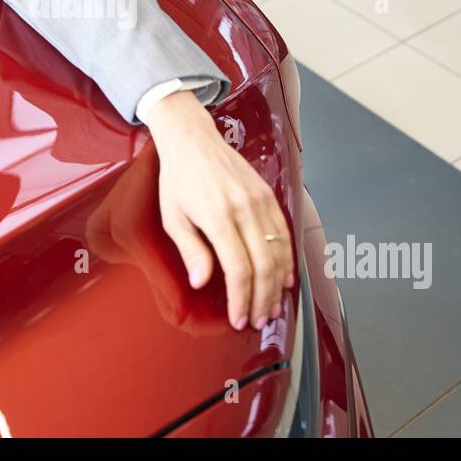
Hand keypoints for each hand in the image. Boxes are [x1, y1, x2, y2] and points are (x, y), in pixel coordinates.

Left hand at [143, 90, 294, 330]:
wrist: (193, 140)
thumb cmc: (178, 179)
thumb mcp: (172, 217)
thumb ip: (191, 250)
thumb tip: (201, 282)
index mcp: (218, 216)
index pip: (239, 269)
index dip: (241, 299)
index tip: (238, 318)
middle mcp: (244, 208)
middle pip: (264, 265)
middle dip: (263, 299)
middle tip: (258, 320)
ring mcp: (260, 200)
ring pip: (279, 251)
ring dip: (278, 284)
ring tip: (272, 307)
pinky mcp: (268, 195)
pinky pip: (284, 232)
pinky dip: (288, 258)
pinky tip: (285, 278)